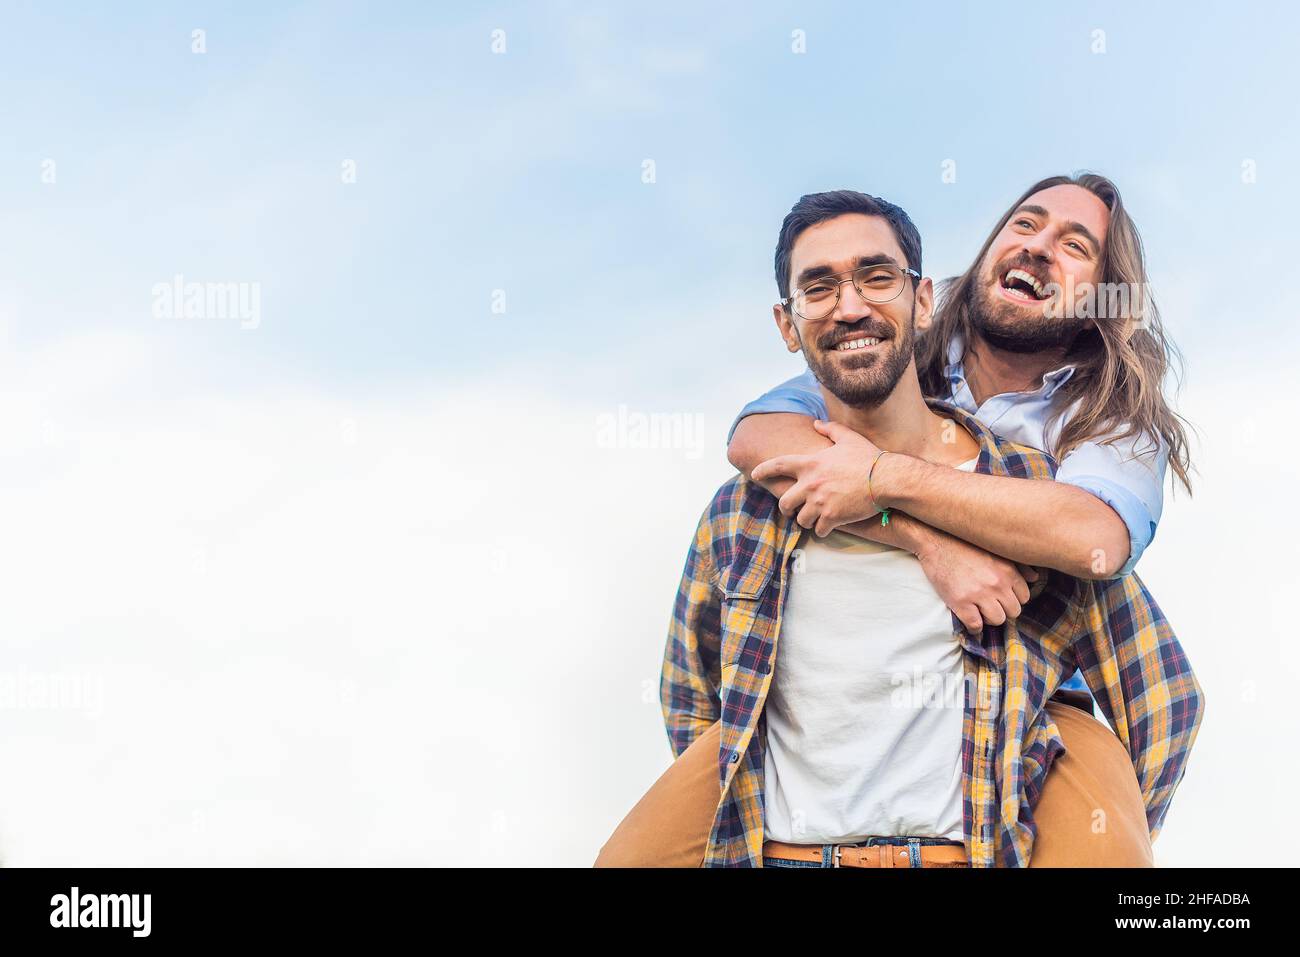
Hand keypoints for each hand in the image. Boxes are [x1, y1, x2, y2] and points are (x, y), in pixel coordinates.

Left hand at [751, 419, 882, 536]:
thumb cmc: (868, 457)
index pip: (778, 465)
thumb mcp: (848, 438)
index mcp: (811, 464)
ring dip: (806, 520)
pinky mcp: (832, 516)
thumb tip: (817, 423)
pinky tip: (826, 528)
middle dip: (786, 508)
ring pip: (801, 519)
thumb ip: (829, 429)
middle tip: (792, 510)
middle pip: (785, 502)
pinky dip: (821, 530)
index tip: (754, 475)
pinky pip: (819, 530)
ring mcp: (820, 502)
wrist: (886, 478)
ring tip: (814, 519)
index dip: (763, 470)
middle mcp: (811, 484)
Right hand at [914, 528, 1038, 633]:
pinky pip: (975, 625)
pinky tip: (969, 620)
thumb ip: (1018, 564)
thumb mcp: (995, 550)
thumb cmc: (965, 544)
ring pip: (997, 620)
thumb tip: (1034, 578)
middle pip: (1013, 611)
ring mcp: (979, 594)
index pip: (1024, 597)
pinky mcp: (960, 602)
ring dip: (989, 618)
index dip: (1012, 598)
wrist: (935, 541)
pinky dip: (973, 627)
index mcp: (1007, 571)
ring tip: (979, 610)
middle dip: (1003, 609)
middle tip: (990, 604)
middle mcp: (997, 583)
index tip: (1002, 597)